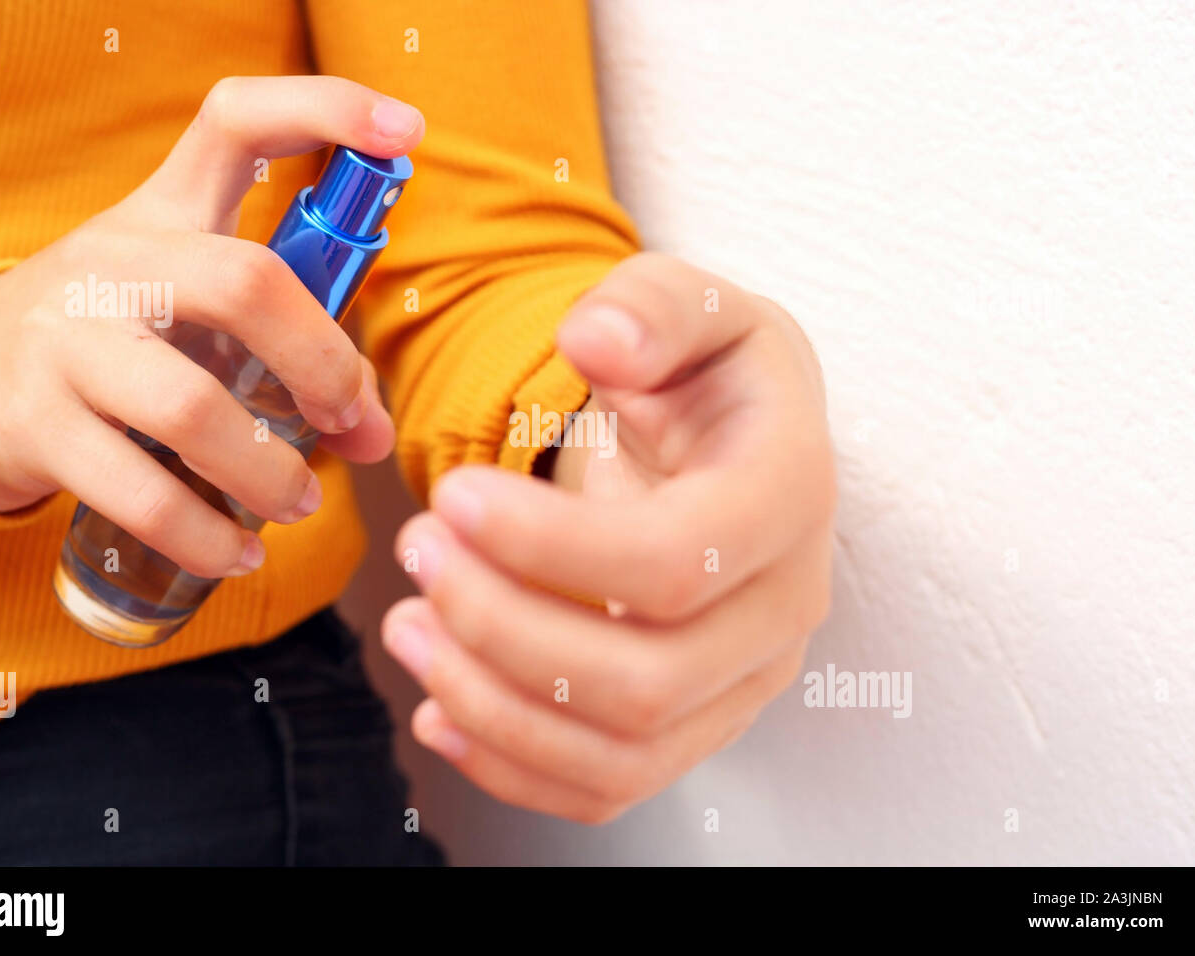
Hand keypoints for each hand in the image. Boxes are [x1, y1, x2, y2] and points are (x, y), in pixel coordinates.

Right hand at [0, 76, 422, 577]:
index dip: (326, 109)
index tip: (407, 130)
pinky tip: (238, 552)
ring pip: (192, 408)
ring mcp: (70, 342)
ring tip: (300, 502)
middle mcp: (118, 262)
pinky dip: (206, 536)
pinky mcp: (40, 424)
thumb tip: (375, 433)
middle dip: (324, 361)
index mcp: (168, 212)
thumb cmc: (119, 334)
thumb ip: (293, 351)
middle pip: (245, 283)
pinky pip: (140, 493)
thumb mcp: (192, 305)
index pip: (238, 122)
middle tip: (349, 419)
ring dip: (269, 473)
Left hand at [383, 252, 834, 822]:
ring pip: (622, 753)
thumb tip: (596, 340)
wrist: (730, 444)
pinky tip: (440, 708)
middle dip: (501, 629)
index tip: (450, 496)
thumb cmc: (706, 373)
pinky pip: (608, 785)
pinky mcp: (696, 721)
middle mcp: (783, 608)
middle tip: (415, 553)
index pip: (677, 562)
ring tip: (407, 626)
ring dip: (492, 706)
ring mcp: (742, 680)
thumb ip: (650, 307)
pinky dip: (512, 765)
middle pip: (644, 681)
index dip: (551, 546)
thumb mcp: (691, 304)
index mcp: (788, 495)